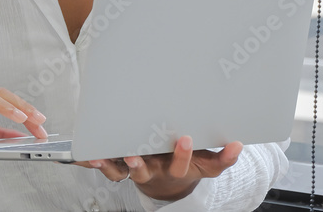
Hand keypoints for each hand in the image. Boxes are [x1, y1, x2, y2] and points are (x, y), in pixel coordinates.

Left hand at [79, 136, 242, 201]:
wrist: (168, 184)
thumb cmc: (186, 166)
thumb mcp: (206, 165)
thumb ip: (222, 158)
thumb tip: (238, 146)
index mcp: (175, 169)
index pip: (180, 164)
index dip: (182, 154)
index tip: (184, 138)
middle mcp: (153, 171)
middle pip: (144, 171)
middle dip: (139, 164)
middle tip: (133, 155)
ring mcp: (135, 169)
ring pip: (121, 172)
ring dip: (111, 165)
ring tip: (101, 156)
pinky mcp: (119, 167)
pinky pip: (105, 166)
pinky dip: (93, 162)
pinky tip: (84, 155)